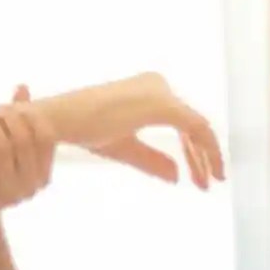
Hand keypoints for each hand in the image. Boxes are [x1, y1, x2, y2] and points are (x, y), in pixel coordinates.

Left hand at [0, 85, 55, 224]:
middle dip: (9, 118)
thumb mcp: (11, 151)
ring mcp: (7, 197)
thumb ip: (19, 120)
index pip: (46, 138)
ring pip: (1, 151)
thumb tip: (21, 86)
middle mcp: (30, 188)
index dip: (31, 116)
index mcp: (43, 176)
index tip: (15, 105)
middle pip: (23, 141)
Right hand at [38, 72, 226, 189]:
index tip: (198, 176)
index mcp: (147, 91)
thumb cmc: (82, 129)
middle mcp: (157, 85)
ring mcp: (161, 92)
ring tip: (207, 182)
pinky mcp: (163, 104)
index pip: (179, 122)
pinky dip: (207, 149)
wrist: (60, 119)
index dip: (192, 151)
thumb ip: (151, 159)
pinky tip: (209, 171)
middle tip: (205, 184)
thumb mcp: (123, 147)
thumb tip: (177, 176)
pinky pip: (196, 127)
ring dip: (204, 156)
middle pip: (190, 124)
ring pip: (196, 126)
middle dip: (199, 155)